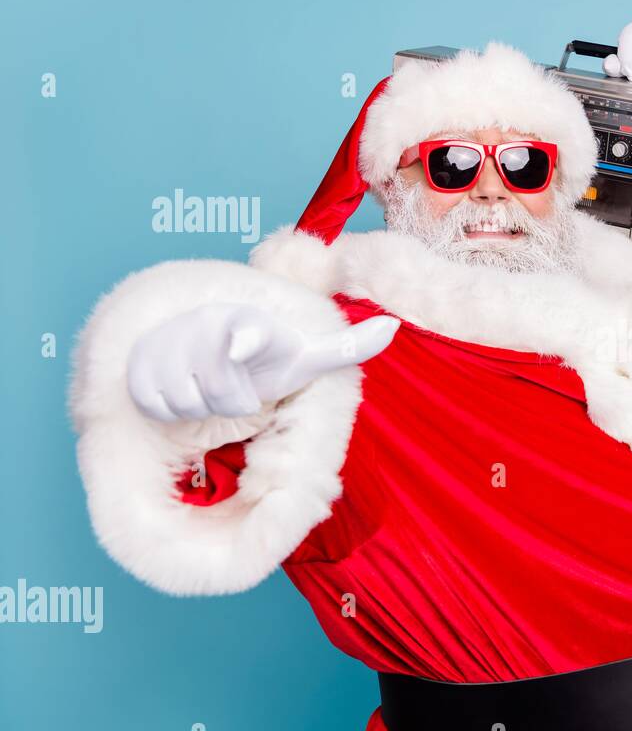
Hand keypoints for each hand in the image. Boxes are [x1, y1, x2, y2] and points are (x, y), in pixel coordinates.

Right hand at [126, 302, 398, 422]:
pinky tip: (183, 387)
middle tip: (239, 385)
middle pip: (221, 392)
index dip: (246, 339)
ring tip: (212, 383)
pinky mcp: (138, 364)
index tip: (244, 347)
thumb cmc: (268, 356)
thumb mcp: (307, 354)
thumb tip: (394, 326)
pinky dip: (171, 407)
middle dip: (234, 400)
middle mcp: (207, 325)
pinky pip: (157, 404)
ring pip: (188, 400)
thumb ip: (350, 346)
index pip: (248, 331)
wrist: (210, 347)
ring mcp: (168, 343)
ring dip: (204, 404)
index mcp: (252, 323)